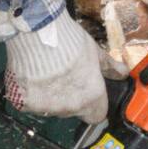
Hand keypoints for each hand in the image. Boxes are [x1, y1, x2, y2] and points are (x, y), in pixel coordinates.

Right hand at [5, 13, 125, 122]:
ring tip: (49, 72)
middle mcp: (70, 107)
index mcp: (91, 96)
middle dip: (72, 97)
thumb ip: (109, 67)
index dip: (95, 105)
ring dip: (51, 96)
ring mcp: (46, 107)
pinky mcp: (24, 103)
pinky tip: (33, 75)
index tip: (89, 93)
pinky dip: (31, 93)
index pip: (97, 116)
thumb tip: (122, 72)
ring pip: (52, 108)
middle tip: (66, 76)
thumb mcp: (95, 52)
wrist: (37, 32)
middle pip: (73, 111)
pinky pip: (31, 103)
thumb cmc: (69, 40)